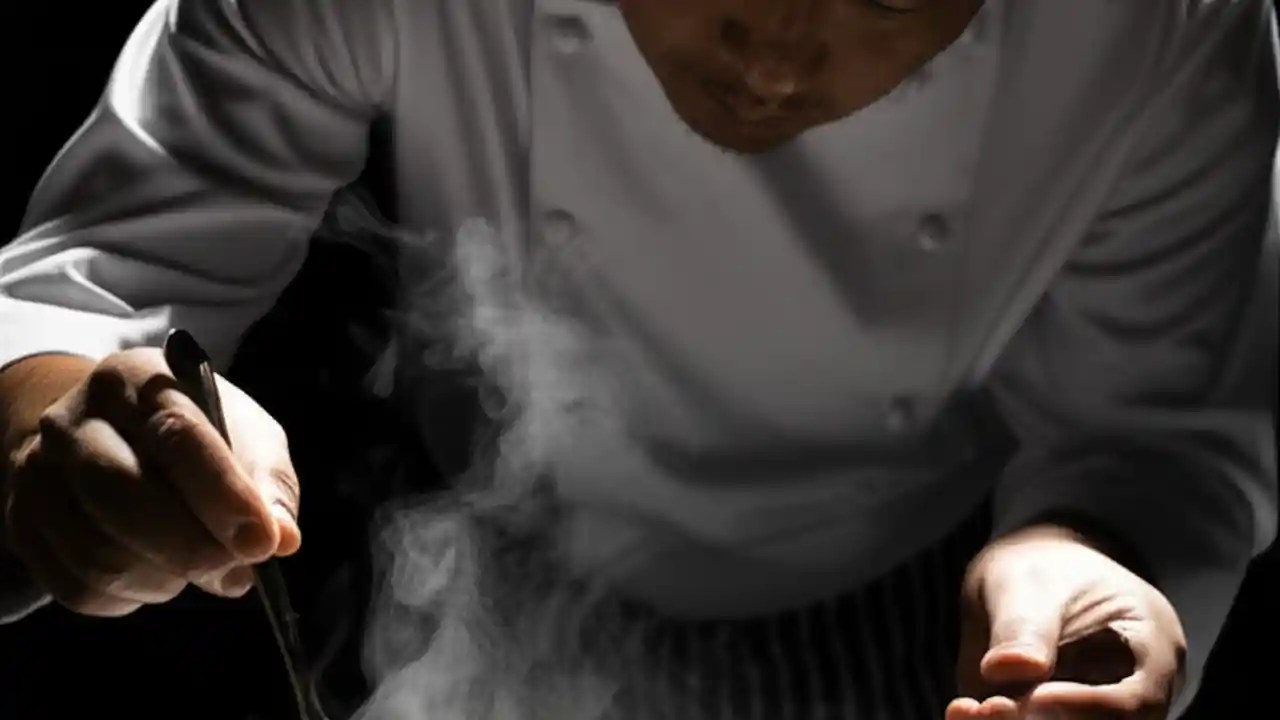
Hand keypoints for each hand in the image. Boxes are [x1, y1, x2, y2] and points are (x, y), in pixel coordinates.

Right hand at [2, 347, 300, 616]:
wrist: (112, 436)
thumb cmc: (199, 438)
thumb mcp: (246, 436)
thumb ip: (268, 484)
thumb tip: (282, 541)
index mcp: (138, 380)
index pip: (177, 435)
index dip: (222, 495)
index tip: (262, 541)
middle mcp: (75, 420)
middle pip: (123, 495)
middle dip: (193, 547)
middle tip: (239, 571)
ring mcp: (38, 474)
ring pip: (98, 552)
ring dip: (165, 577)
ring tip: (199, 566)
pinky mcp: (25, 526)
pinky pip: (78, 586)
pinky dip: (132, 596)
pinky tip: (158, 573)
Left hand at [947, 523, 1185, 719]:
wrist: (1030, 577)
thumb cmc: (1040, 569)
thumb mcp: (1028, 580)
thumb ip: (1023, 626)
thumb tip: (1008, 670)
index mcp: (1152, 646)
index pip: (1136, 699)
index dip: (1086, 708)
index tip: (1031, 699)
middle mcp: (1133, 693)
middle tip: (990, 708)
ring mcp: (1094, 712)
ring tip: (970, 709)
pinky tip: (962, 711)